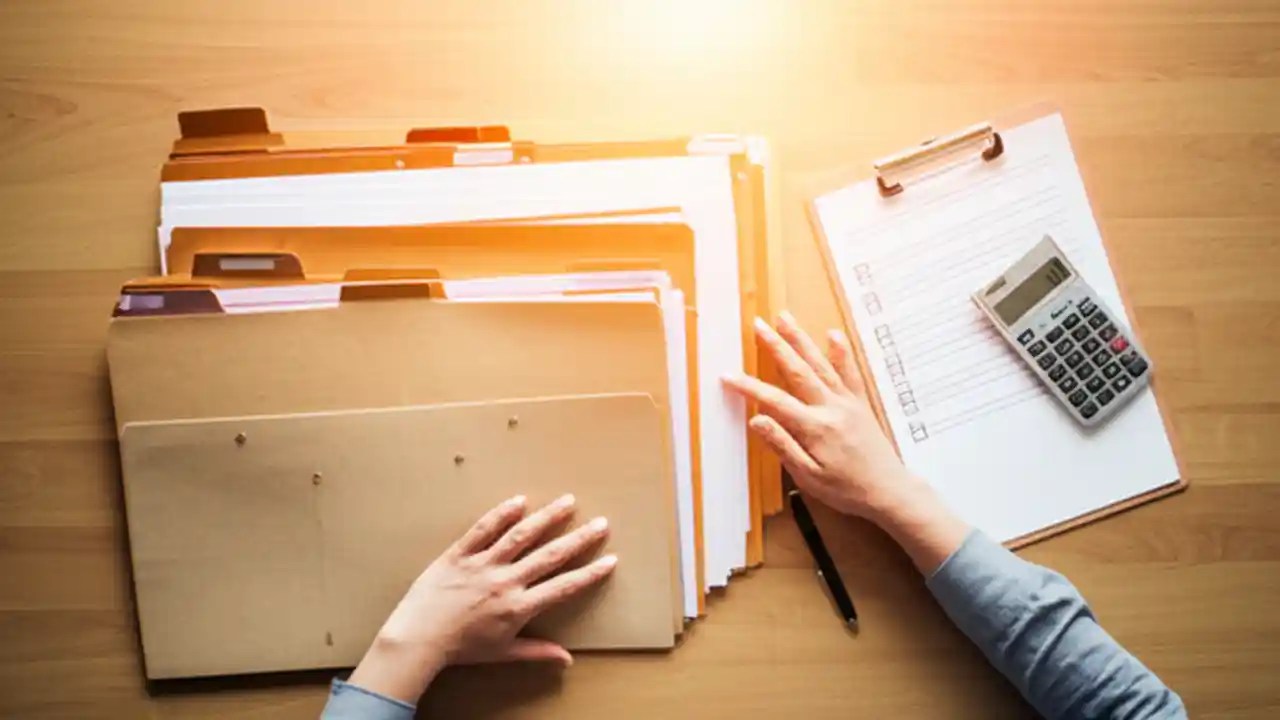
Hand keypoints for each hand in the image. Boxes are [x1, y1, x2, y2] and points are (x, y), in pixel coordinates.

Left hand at [347, 494, 616, 702]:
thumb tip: (567, 659)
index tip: (610, 559)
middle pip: (550, 555)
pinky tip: (519, 501)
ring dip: (547, 517)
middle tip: (601, 523)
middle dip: (579, 538)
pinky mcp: (460, 553)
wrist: (418, 638)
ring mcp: (482, 564)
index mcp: (518, 607)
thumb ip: (536, 651)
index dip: (589, 573)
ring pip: (521, 535)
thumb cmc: (460, 649)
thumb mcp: (502, 653)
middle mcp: (505, 581)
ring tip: (568, 502)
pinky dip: (501, 514)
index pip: (563, 586)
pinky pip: (483, 529)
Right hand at [725, 313, 969, 572]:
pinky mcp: (860, 403)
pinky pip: (850, 372)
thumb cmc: (846, 490)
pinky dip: (841, 352)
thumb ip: (783, 446)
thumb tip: (757, 421)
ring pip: (820, 364)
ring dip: (801, 339)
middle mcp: (830, 408)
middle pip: (797, 371)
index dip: (749, 387)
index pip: (774, 401)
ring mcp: (847, 402)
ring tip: (785, 318)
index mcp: (814, 428)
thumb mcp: (808, 477)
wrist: (888, 490)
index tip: (728, 375)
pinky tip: (832, 334)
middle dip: (776, 346)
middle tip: (758, 324)